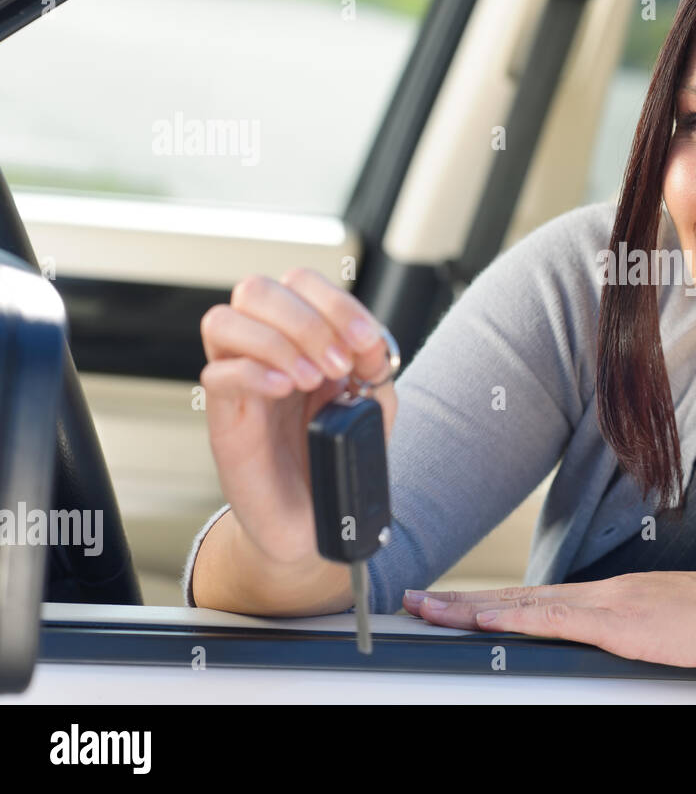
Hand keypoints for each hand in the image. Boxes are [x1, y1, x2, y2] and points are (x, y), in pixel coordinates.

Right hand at [198, 267, 397, 565]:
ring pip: (223, 320)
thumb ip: (375, 365)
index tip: (365, 342)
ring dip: (277, 342)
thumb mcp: (373, 403)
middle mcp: (265, 350)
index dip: (335, 302)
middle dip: (306, 320)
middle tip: (337, 365)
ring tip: (311, 381)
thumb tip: (369, 340)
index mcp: (302, 336)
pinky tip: (286, 391)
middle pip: (257, 289)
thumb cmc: (337, 452)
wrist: (318, 516)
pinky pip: (217, 374)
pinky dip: (255, 373)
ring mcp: (241, 381)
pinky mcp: (224, 417)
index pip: (301, 282)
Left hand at [404, 570, 695, 702]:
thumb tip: (635, 655)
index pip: (544, 600)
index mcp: (619, 599)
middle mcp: (605, 595)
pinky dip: (509, 615)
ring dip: (470, 607)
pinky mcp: (618, 621)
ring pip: (522, 604)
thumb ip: (647, 641)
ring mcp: (608, 605)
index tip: (460, 606)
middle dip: (466, 601)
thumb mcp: (679, 634)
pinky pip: (550, 619)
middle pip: (521, 598)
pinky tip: (479, 617)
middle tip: (418, 602)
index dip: (498, 603)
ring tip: (427, 609)